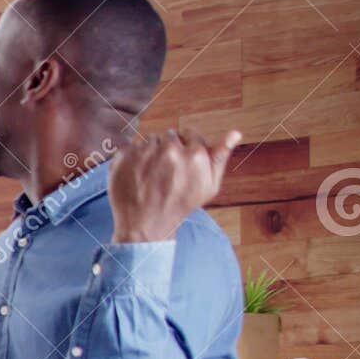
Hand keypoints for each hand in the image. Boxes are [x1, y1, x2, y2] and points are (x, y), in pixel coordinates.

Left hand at [108, 129, 239, 243]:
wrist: (145, 225)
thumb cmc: (180, 205)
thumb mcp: (208, 186)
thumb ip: (220, 157)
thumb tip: (235, 133)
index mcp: (194, 154)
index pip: (190, 133)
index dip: (186, 146)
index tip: (181, 161)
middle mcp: (170, 150)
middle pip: (169, 136)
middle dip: (169, 149)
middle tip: (166, 172)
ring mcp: (145, 153)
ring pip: (150, 140)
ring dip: (150, 153)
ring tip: (151, 175)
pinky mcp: (124, 157)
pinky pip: (130, 146)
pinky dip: (132, 159)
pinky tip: (136, 176)